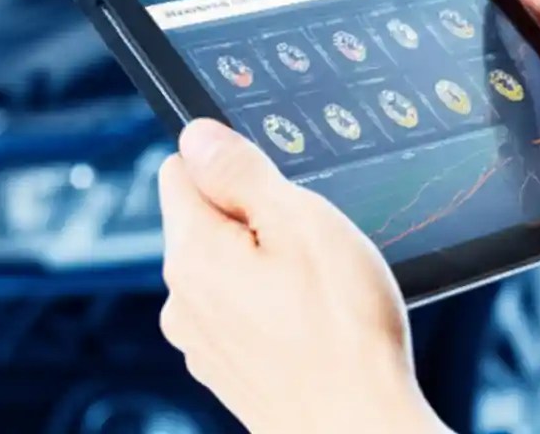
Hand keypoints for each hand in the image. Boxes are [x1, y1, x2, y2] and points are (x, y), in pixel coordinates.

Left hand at [157, 119, 446, 433]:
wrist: (358, 430)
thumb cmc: (344, 333)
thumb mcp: (301, 222)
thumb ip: (240, 172)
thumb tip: (196, 134)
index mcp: (191, 254)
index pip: (180, 169)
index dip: (232, 167)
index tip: (276, 190)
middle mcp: (182, 300)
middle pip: (205, 220)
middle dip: (254, 219)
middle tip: (311, 245)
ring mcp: (202, 342)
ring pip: (227, 268)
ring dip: (266, 265)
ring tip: (319, 293)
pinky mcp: (227, 370)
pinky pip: (241, 313)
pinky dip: (272, 309)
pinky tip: (314, 326)